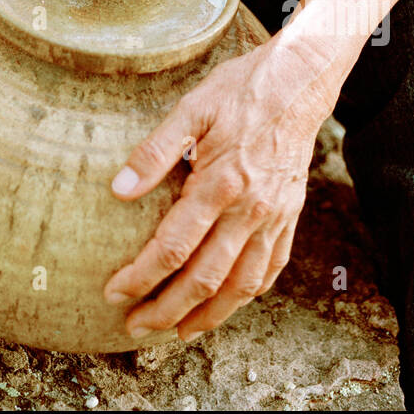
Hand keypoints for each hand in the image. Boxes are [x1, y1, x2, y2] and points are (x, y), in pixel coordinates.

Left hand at [102, 39, 330, 339]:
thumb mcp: (191, 108)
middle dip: (166, 309)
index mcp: (221, 183)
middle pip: (204, 279)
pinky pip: (270, 270)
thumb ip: (154, 152)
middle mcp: (250, 210)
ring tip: (176, 332)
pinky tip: (226, 304)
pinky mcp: (290, 218)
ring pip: (240, 286)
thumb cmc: (241, 90)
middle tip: (134, 327)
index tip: (113, 290)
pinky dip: (247, 295)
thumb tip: (119, 190)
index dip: (141, 275)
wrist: (300, 82)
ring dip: (207, 316)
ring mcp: (274, 218)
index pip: (174, 247)